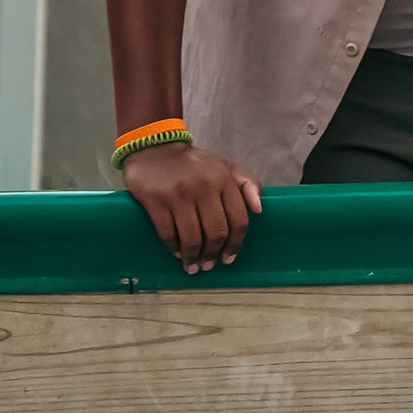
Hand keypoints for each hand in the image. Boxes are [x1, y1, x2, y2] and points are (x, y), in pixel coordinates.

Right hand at [122, 141, 261, 270]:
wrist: (153, 147)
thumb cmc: (193, 164)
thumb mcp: (224, 165)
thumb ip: (247, 183)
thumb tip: (259, 209)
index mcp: (223, 179)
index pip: (238, 220)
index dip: (236, 244)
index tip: (229, 258)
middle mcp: (203, 187)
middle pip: (216, 233)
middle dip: (213, 254)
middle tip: (209, 265)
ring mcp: (179, 194)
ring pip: (192, 238)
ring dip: (193, 257)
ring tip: (193, 265)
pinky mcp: (156, 200)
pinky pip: (168, 233)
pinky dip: (174, 247)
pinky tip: (177, 252)